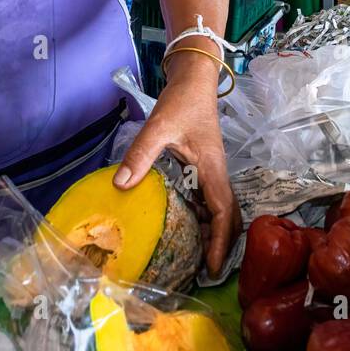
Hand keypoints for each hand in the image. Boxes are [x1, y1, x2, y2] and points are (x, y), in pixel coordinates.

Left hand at [114, 58, 240, 275]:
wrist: (194, 78)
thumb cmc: (182, 100)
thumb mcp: (159, 125)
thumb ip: (141, 153)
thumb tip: (121, 185)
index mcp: (212, 169)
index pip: (223, 214)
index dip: (220, 243)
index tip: (213, 268)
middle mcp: (217, 174)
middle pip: (228, 218)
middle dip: (221, 246)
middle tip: (203, 272)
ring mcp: (212, 171)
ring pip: (220, 210)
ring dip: (213, 234)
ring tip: (196, 258)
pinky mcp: (204, 167)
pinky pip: (209, 200)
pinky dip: (204, 218)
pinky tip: (187, 227)